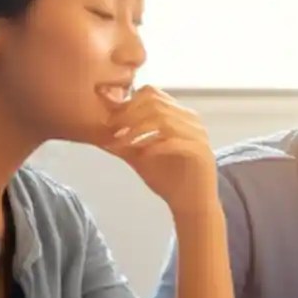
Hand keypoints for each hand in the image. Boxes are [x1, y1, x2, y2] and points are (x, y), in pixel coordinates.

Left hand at [100, 86, 217, 216]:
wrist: (190, 204)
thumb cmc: (167, 179)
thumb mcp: (138, 156)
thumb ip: (122, 142)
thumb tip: (95, 131)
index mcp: (177, 115)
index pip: (151, 93)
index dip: (127, 103)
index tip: (110, 121)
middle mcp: (191, 120)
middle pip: (155, 102)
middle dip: (129, 115)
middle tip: (113, 131)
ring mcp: (198, 135)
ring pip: (164, 119)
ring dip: (138, 130)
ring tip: (123, 144)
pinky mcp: (201, 152)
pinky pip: (174, 141)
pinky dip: (154, 146)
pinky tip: (142, 155)